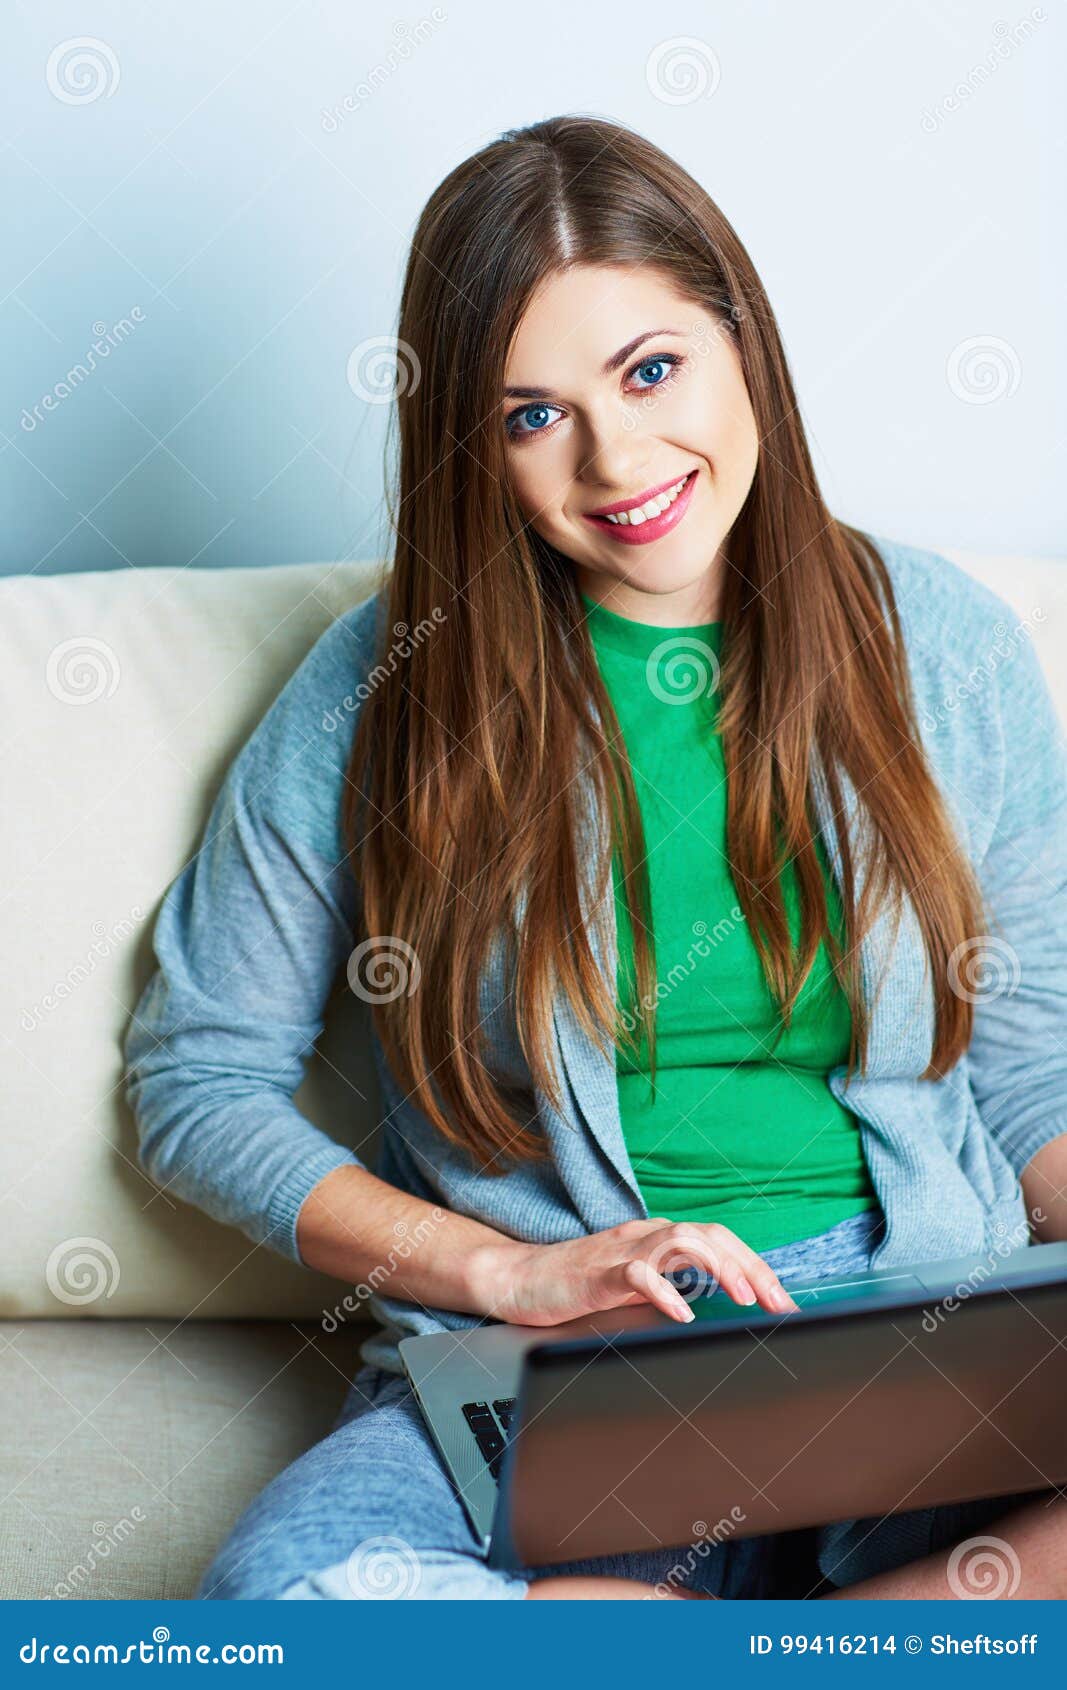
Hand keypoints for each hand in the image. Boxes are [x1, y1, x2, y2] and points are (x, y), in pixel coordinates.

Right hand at [486, 1217, 800, 1326]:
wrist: (517, 1280)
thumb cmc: (576, 1288)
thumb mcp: (634, 1288)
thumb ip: (670, 1290)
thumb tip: (719, 1316)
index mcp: (658, 1240)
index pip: (720, 1240)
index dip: (758, 1267)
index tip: (786, 1303)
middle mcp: (646, 1236)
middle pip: (712, 1235)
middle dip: (753, 1267)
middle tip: (779, 1304)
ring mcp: (622, 1250)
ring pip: (683, 1239)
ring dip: (720, 1267)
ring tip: (743, 1298)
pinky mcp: (597, 1272)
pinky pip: (637, 1273)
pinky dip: (665, 1292)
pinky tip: (682, 1315)